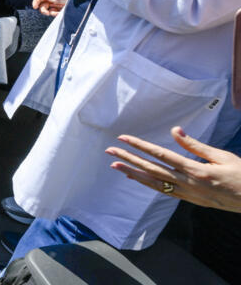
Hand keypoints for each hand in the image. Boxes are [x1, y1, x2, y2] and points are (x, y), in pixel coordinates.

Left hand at [107, 126, 240, 213]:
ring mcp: (188, 194)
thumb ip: (196, 145)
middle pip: (152, 169)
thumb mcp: (222, 156)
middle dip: (129, 159)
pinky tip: (137, 178)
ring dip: (133, 174)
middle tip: (110, 151)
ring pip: (154, 183)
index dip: (141, 146)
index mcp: (196, 170)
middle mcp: (188, 184)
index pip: (161, 155)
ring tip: (116, 165)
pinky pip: (164, 191)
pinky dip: (148, 184)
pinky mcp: (191, 200)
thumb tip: (176, 131)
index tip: (124, 138)